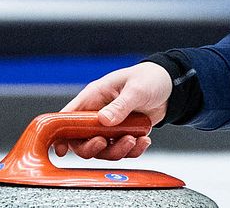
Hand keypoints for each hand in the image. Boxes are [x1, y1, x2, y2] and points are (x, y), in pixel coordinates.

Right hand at [53, 62, 171, 159]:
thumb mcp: (135, 89)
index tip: (61, 149)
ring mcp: (111, 126)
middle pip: (82, 140)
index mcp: (94, 97)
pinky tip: (143, 140)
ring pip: (103, 149)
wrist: (170, 86)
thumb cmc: (149, 78)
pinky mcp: (124, 134)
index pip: (68, 117)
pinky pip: (122, 150)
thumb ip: (120, 106)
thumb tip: (103, 120)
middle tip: (105, 142)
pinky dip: (132, 151)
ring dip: (117, 150)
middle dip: (93, 147)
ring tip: (133, 139)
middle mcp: (99, 113)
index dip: (60, 134)